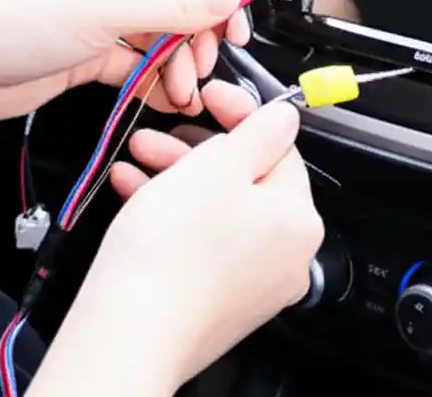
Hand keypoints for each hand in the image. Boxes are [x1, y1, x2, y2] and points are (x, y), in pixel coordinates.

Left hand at [0, 0, 250, 120]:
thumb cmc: (15, 21)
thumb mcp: (109, 9)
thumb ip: (176, 8)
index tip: (235, 28)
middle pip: (178, 6)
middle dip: (196, 40)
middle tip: (203, 68)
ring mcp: (101, 18)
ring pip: (161, 40)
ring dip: (178, 67)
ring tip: (183, 92)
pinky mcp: (91, 54)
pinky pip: (139, 66)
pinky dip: (156, 83)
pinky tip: (167, 98)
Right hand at [27, 82, 322, 396]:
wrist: (131, 332)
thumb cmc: (172, 251)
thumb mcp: (218, 166)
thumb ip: (258, 132)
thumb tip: (284, 117)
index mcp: (299, 219)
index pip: (280, 150)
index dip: (239, 115)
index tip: (210, 98)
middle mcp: (287, 256)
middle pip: (246, 182)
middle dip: (196, 153)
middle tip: (157, 137)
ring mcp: (253, 284)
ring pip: (218, 212)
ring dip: (176, 180)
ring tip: (136, 164)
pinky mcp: (218, 303)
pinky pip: (202, 245)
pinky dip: (172, 218)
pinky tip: (134, 196)